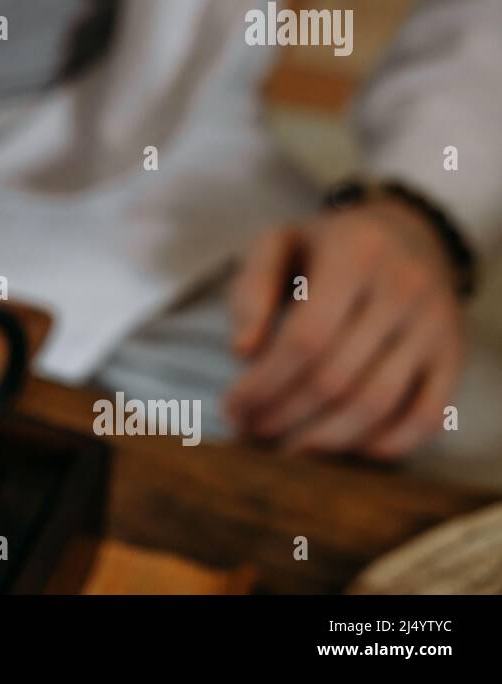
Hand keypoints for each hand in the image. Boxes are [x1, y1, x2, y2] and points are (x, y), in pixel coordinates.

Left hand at [224, 199, 464, 458]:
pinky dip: (382, 445)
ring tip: (284, 448)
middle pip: (335, 377)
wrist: (405, 234)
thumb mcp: (277, 244)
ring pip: (376, 404)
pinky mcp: (453, 355)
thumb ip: (251, 290)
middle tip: (248, 430)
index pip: (305, 339)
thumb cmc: (322, 248)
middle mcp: (403, 287)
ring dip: (322, 440)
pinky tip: (340, 450)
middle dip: (282, 414)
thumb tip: (241, 352)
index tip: (232, 408)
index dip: (263, 384)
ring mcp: (434, 324)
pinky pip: (425, 416)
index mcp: (354, 255)